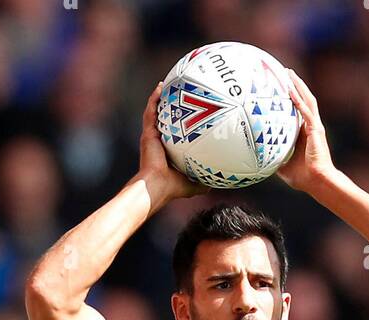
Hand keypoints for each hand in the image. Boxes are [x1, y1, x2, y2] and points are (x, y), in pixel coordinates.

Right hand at [138, 83, 203, 202]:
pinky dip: (154, 99)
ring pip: (156, 113)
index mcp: (169, 151)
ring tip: (167, 84)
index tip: (190, 114)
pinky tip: (160, 87)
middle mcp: (160, 142)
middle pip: (165, 120)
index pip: (175, 134)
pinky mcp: (148, 133)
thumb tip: (220, 180)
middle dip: (170, 107)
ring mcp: (152, 137)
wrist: (157, 186)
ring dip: (160, 98)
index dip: (181, 124)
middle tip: (179, 93)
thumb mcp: (195, 184)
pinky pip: (150, 112)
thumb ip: (206, 181)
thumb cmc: (174, 187)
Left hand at [276, 69, 334, 193]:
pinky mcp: (315, 129)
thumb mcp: (282, 166)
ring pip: (306, 100)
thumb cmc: (303, 177)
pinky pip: (305, 110)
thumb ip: (273, 158)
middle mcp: (311, 125)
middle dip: (294, 84)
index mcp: (304, 132)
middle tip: (284, 71)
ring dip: (297, 85)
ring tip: (288, 73)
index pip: (297, 109)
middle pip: (303, 99)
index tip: (281, 86)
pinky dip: (297, 99)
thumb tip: (258, 158)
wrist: (317, 182)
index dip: (291, 97)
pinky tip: (290, 89)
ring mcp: (314, 126)